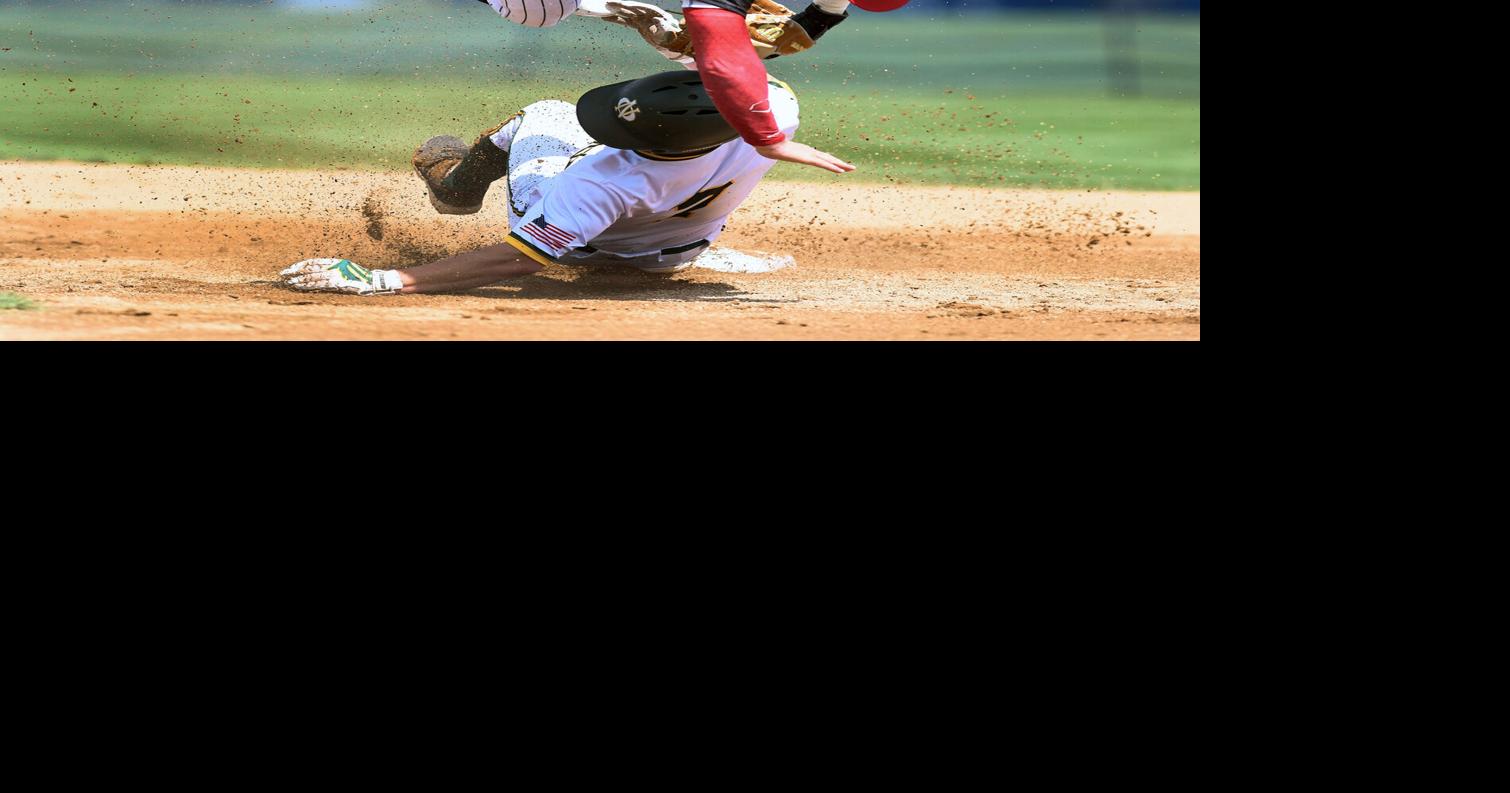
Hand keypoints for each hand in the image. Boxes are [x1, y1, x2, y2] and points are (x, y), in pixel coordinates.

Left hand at [280, 259, 403, 294]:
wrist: (373, 281)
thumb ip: (334, 269)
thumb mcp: (346, 269)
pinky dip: (309, 285)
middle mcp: (334, 266)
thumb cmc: (360, 277)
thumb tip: (319, 273)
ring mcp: (335, 274)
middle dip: (295, 271)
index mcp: (335, 261)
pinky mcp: (338, 283)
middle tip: (283, 274)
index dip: (301, 265)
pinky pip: (320, 284)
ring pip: (313, 277)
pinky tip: (300, 286)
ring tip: (289, 282)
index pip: (313, 262)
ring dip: (300, 280)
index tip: (291, 268)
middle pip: (310, 268)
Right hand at [602, 1, 688, 60]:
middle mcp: (646, 14)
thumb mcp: (670, 32)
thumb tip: (658, 21)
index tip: (615, 4)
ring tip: (603, 11)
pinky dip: (617, 19)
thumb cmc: (674, 37)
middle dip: (618, 6)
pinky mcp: (639, 25)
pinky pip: (626, 21)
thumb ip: (664, 27)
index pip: (636, 7)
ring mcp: (642, 19)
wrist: (676, 43)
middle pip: (629, 8)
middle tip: (606, 4)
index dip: (625, 5)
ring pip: (625, 14)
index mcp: (652, 13)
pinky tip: (608, 18)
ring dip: (615, 12)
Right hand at [755, 140, 855, 173]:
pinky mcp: (808, 158)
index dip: (830, 160)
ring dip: (841, 165)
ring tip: (852, 169)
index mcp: (804, 151)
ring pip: (829, 161)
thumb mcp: (776, 149)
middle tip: (852, 167)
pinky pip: (823, 164)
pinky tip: (841, 171)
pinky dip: (832, 167)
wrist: (769, 145)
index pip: (820, 157)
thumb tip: (768, 148)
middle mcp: (809, 152)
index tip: (837, 164)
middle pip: (828, 158)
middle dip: (840, 163)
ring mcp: (809, 155)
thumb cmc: (771, 146)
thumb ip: (777, 148)